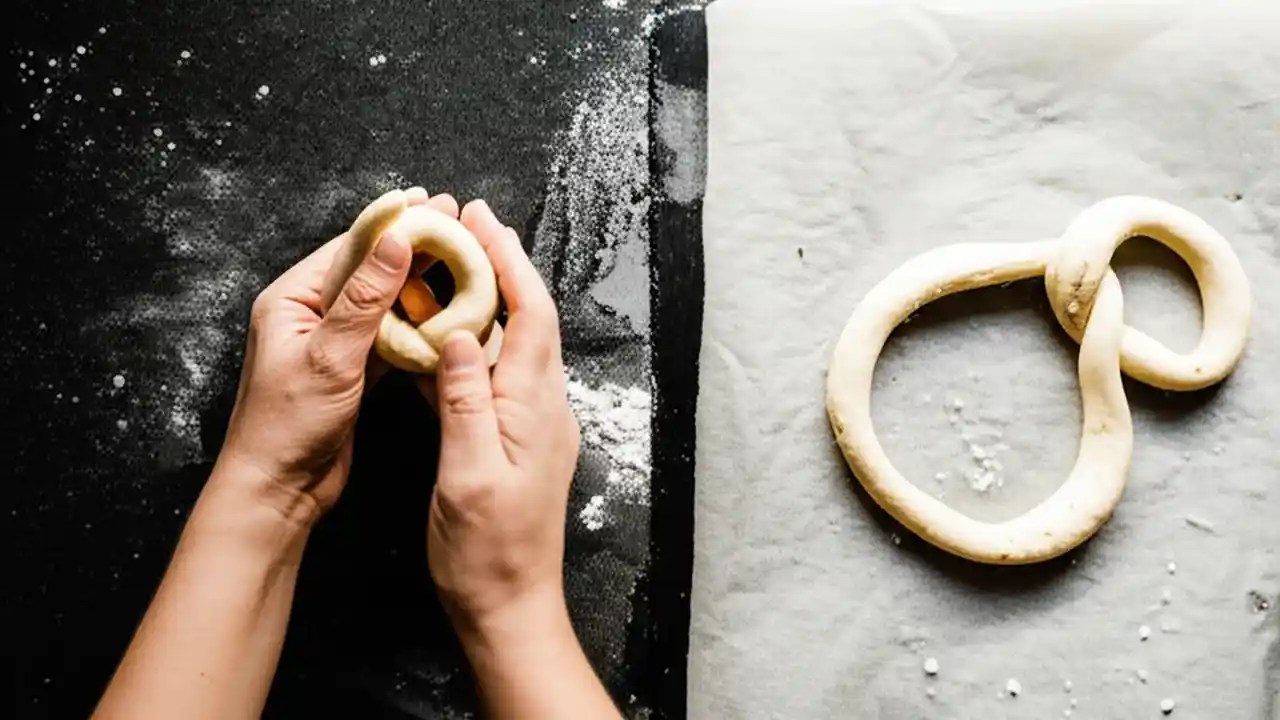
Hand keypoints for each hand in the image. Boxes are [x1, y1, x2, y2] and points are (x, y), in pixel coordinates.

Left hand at [217, 189, 459, 525]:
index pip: (351, 247)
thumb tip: (394, 240)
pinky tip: (447, 314)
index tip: (433, 203)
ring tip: (462, 261)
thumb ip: (364, 298)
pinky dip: (418, 325)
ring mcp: (334, 344)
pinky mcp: (353, 372)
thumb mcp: (329, 355)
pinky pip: (390, 337)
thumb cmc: (288, 425)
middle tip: (458, 223)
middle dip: (415, 247)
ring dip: (421, 285)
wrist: (278, 490)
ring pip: (385, 303)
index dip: (394, 223)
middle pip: (371, 270)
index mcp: (292, 299)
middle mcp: (311, 315)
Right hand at [427, 200, 581, 637]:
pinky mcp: (517, 442)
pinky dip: (471, 348)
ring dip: (486, 302)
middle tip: (465, 226)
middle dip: (500, 267)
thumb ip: (465, 403)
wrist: (510, 608)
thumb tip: (460, 335)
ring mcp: (533, 424)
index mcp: (534, 409)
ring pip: (512, 345)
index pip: (531, 314)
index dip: (509, 262)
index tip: (481, 219)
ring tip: (448, 266)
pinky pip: (496, 377)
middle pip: (528, 319)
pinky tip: (439, 339)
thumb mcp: (467, 476)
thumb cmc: (486, 554)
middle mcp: (543, 408)